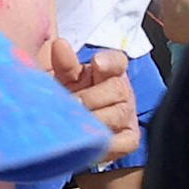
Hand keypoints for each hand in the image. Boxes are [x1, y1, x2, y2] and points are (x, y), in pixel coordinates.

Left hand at [52, 43, 140, 161]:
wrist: (67, 133)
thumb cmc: (66, 100)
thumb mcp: (62, 80)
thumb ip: (63, 64)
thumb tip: (60, 45)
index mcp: (105, 72)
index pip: (117, 61)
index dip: (109, 61)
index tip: (97, 63)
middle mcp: (120, 92)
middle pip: (118, 88)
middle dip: (92, 97)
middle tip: (72, 103)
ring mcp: (126, 115)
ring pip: (119, 114)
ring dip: (96, 120)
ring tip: (75, 124)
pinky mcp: (128, 139)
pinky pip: (125, 141)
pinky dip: (108, 143)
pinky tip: (90, 142)